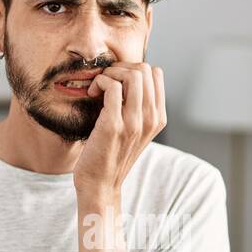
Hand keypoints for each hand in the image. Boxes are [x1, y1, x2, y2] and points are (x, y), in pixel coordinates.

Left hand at [73, 61, 165, 197]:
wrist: (100, 184)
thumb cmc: (112, 154)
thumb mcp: (135, 130)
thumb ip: (138, 107)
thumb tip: (128, 76)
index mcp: (158, 118)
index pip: (155, 74)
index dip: (133, 69)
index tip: (117, 82)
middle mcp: (151, 119)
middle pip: (144, 70)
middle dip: (120, 68)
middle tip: (105, 82)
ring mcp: (134, 123)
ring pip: (132, 74)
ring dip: (110, 73)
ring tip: (99, 88)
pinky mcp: (114, 125)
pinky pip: (112, 87)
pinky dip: (100, 82)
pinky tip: (92, 93)